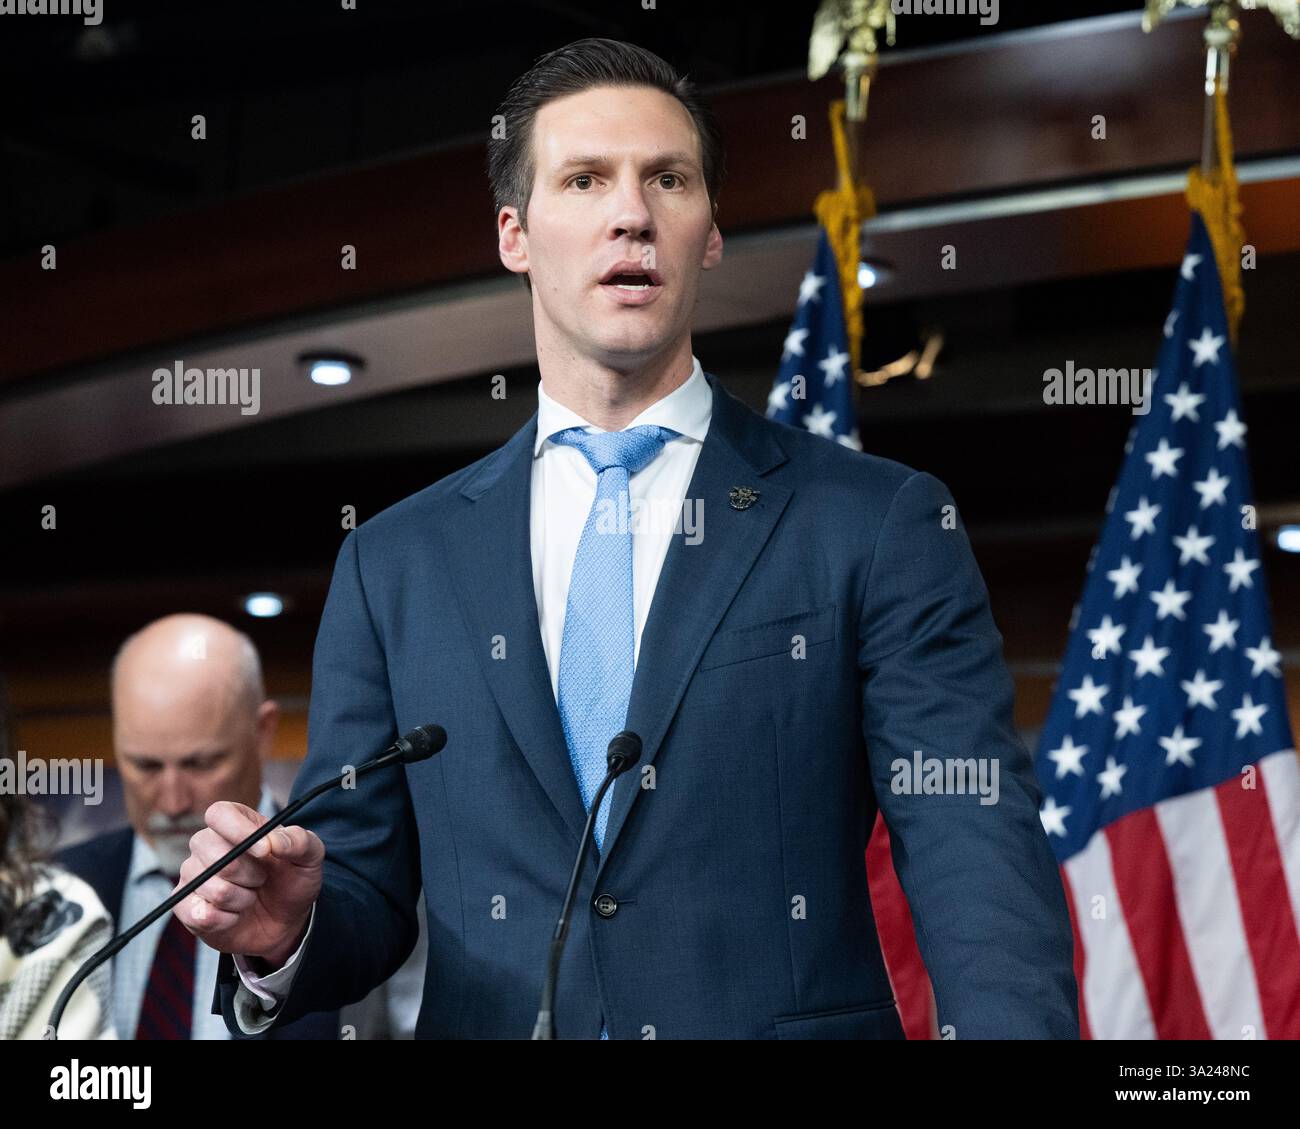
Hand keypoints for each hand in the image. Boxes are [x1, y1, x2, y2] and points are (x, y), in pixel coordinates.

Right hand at [173, 800, 323, 965]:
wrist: (285, 921)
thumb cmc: (293, 881)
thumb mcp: (310, 859)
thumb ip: (300, 842)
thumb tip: (275, 841)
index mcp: (237, 824)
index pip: (219, 814)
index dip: (239, 831)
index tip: (265, 850)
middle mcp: (208, 845)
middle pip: (209, 848)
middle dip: (246, 872)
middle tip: (262, 880)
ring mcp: (194, 876)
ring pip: (209, 885)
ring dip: (241, 898)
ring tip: (251, 897)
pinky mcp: (186, 907)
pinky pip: (199, 914)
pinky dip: (227, 920)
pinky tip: (235, 917)